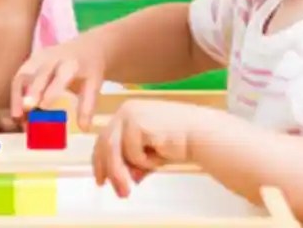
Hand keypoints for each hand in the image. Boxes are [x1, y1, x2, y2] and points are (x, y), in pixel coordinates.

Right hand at [10, 36, 105, 129]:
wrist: (85, 46)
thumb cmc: (89, 68)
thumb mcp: (95, 84)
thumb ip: (88, 106)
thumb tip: (84, 129)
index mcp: (72, 63)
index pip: (61, 76)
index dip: (51, 90)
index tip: (42, 107)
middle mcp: (52, 58)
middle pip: (38, 74)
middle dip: (30, 94)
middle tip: (24, 114)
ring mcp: (39, 58)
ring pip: (23, 75)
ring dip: (17, 96)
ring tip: (17, 117)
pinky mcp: (30, 62)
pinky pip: (19, 78)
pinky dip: (16, 95)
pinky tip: (18, 112)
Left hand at [93, 99, 211, 198]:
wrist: (202, 135)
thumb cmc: (181, 142)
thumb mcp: (151, 154)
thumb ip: (135, 164)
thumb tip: (124, 180)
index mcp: (127, 113)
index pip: (105, 139)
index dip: (100, 161)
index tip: (101, 180)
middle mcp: (125, 110)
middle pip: (105, 144)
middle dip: (110, 171)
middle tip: (119, 192)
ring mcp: (129, 114)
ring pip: (114, 150)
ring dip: (120, 173)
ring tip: (128, 190)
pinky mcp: (137, 123)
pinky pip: (132, 152)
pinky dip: (145, 162)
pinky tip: (160, 155)